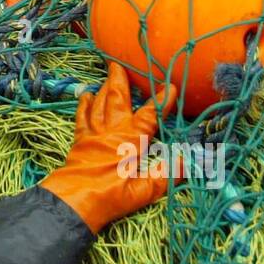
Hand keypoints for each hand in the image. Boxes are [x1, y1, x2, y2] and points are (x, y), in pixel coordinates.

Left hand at [40, 62, 175, 233]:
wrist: (76, 199)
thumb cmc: (112, 195)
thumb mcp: (146, 190)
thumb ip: (166, 174)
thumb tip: (187, 160)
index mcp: (131, 139)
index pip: (150, 115)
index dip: (161, 100)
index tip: (170, 86)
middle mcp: (112, 131)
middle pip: (118, 99)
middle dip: (121, 80)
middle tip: (119, 63)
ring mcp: (94, 134)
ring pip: (100, 104)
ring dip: (105, 89)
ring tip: (108, 76)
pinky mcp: (80, 141)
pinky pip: (82, 118)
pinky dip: (84, 106)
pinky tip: (86, 96)